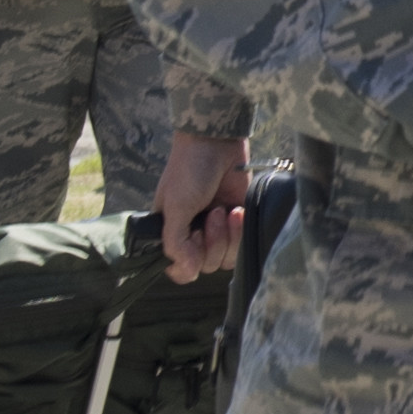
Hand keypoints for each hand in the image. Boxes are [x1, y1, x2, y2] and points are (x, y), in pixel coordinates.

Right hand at [156, 122, 252, 278]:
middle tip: (211, 213)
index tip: (193, 245)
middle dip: (211, 242)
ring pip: (225, 259)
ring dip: (226, 236)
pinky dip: (240, 231)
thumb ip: (175, 241)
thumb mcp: (175, 207)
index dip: (187, 266)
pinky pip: (240, 245)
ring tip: (225, 210)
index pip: (178, 268)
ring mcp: (217, 229)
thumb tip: (185, 270)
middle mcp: (193, 235)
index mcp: (171, 232)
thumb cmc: (189, 171)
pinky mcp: (236, 222)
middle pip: (206, 265)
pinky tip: (237, 210)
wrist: (216, 143)